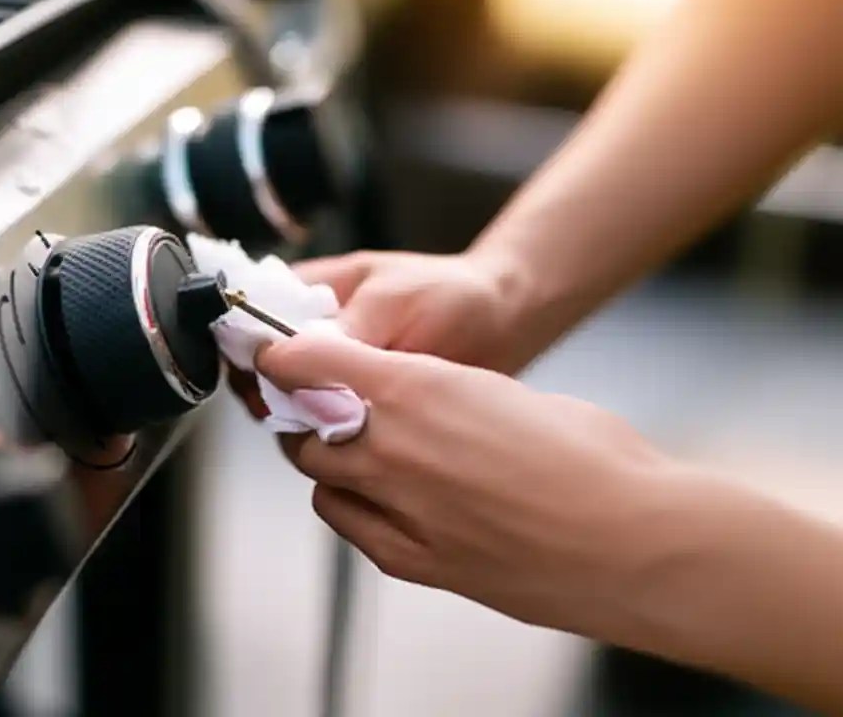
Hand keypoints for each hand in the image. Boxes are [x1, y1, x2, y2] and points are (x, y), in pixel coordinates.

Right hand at [228, 249, 537, 420]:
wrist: (505, 320)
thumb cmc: (453, 292)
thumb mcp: (392, 300)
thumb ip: (343, 333)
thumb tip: (296, 362)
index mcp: (309, 294)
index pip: (251, 323)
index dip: (248, 353)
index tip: (260, 377)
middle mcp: (313, 337)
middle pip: (263, 373)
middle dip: (274, 396)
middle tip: (299, 411)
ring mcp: (335, 375)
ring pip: (292, 407)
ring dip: (305, 422)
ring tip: (332, 426)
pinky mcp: (358, 409)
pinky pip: (329, 430)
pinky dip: (335, 439)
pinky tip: (353, 440)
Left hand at [255, 333, 688, 642]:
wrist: (636, 544)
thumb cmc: (597, 463)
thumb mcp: (512, 394)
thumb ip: (450, 394)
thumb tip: (424, 401)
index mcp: (419, 390)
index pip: (313, 362)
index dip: (289, 356)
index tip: (281, 354)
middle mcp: (393, 450)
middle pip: (304, 428)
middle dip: (307, 414)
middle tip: (325, 409)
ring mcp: (399, 511)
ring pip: (318, 480)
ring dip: (326, 463)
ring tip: (358, 457)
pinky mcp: (414, 562)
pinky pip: (352, 529)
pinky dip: (352, 509)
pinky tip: (380, 503)